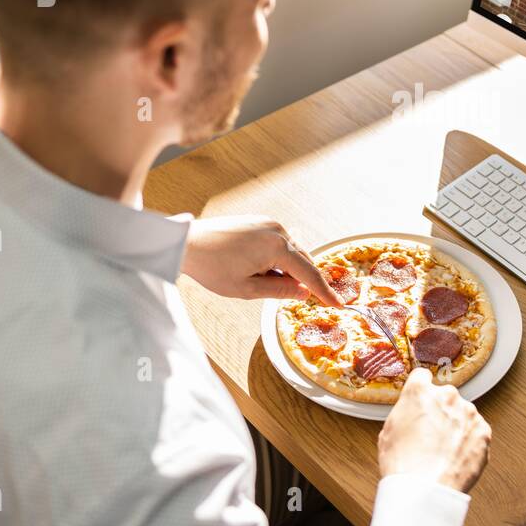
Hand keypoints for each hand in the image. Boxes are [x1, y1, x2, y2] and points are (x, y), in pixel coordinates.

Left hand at [180, 215, 342, 304]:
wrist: (187, 242)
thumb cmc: (212, 267)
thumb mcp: (247, 289)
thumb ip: (279, 290)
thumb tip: (303, 292)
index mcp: (277, 247)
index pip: (308, 274)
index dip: (323, 291)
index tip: (338, 303)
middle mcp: (278, 230)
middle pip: (303, 259)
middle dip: (306, 279)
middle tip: (305, 298)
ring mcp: (269, 223)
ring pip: (292, 250)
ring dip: (290, 268)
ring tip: (270, 283)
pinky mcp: (260, 221)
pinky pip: (280, 242)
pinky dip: (280, 257)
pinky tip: (263, 269)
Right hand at [379, 368, 490, 492]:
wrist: (425, 489)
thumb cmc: (403, 464)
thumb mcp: (388, 431)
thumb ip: (405, 412)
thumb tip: (411, 412)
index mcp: (420, 392)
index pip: (422, 377)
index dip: (420, 390)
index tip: (422, 398)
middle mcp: (447, 396)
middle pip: (444, 397)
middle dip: (440, 411)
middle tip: (431, 433)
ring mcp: (468, 413)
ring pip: (462, 414)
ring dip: (456, 426)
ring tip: (443, 450)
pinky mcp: (484, 431)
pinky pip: (475, 430)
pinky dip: (468, 440)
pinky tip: (455, 455)